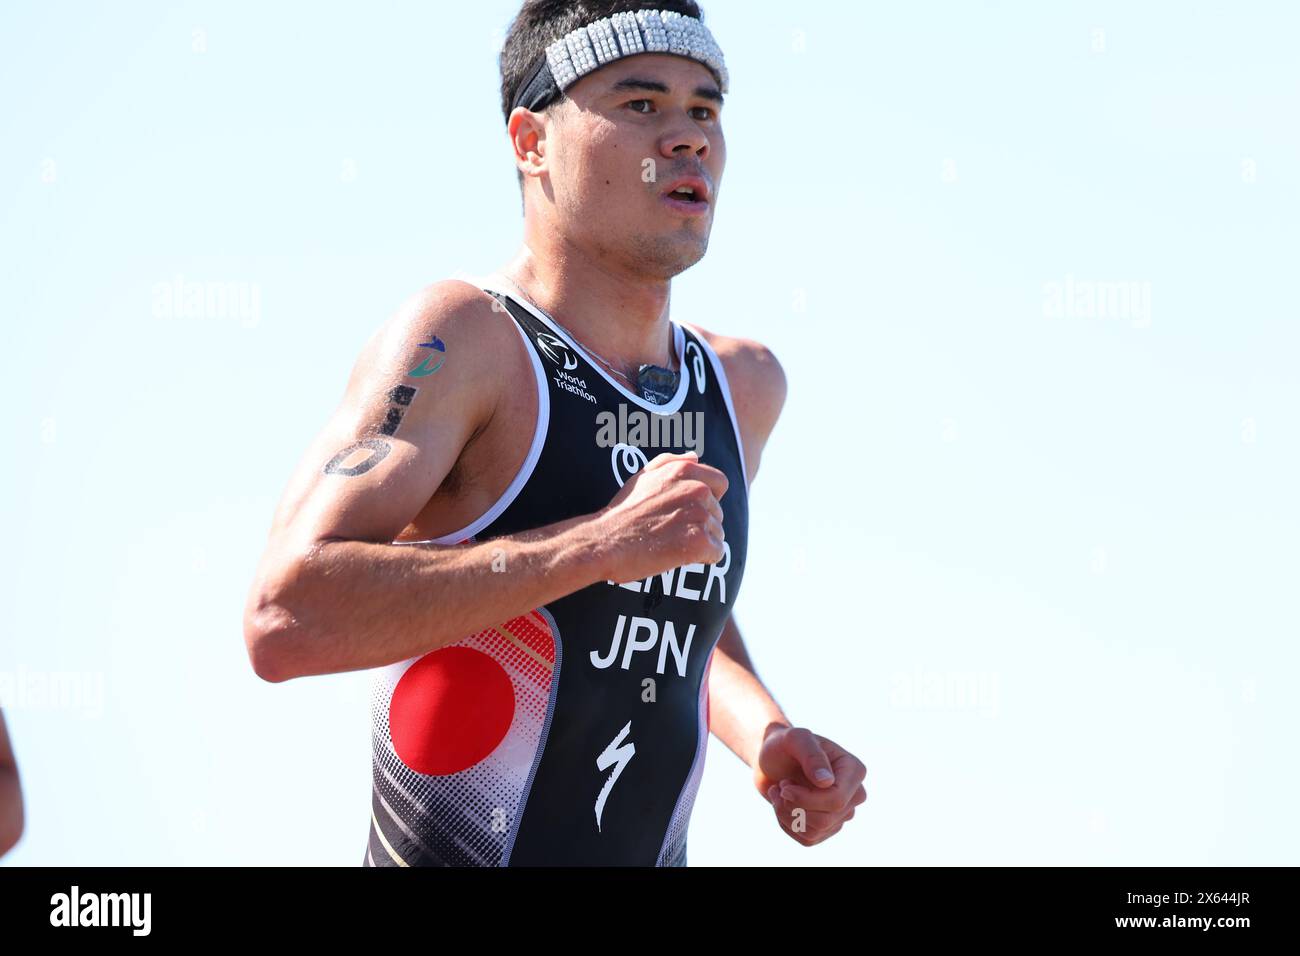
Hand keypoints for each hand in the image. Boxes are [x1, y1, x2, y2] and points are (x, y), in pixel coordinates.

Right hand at [594, 450, 727, 582]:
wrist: (607, 541)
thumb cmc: (622, 512)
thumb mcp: (642, 476)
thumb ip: (670, 462)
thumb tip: (695, 456)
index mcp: (684, 471)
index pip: (720, 483)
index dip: (709, 499)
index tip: (690, 511)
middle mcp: (696, 489)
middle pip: (718, 512)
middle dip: (702, 524)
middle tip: (673, 532)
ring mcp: (699, 514)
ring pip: (718, 533)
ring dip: (700, 542)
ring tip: (673, 544)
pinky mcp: (698, 541)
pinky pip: (717, 552)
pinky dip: (704, 558)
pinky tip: (681, 556)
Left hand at [753, 724, 866, 846]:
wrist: (771, 759)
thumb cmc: (784, 745)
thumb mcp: (794, 739)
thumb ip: (811, 755)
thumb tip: (827, 782)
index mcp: (854, 770)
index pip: (836, 800)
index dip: (806, 799)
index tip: (784, 785)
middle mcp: (854, 794)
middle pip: (826, 820)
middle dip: (794, 807)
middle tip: (781, 787)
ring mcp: (842, 813)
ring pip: (815, 831)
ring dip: (787, 814)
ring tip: (779, 793)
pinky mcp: (827, 827)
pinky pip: (807, 839)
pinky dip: (787, 824)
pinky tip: (782, 805)